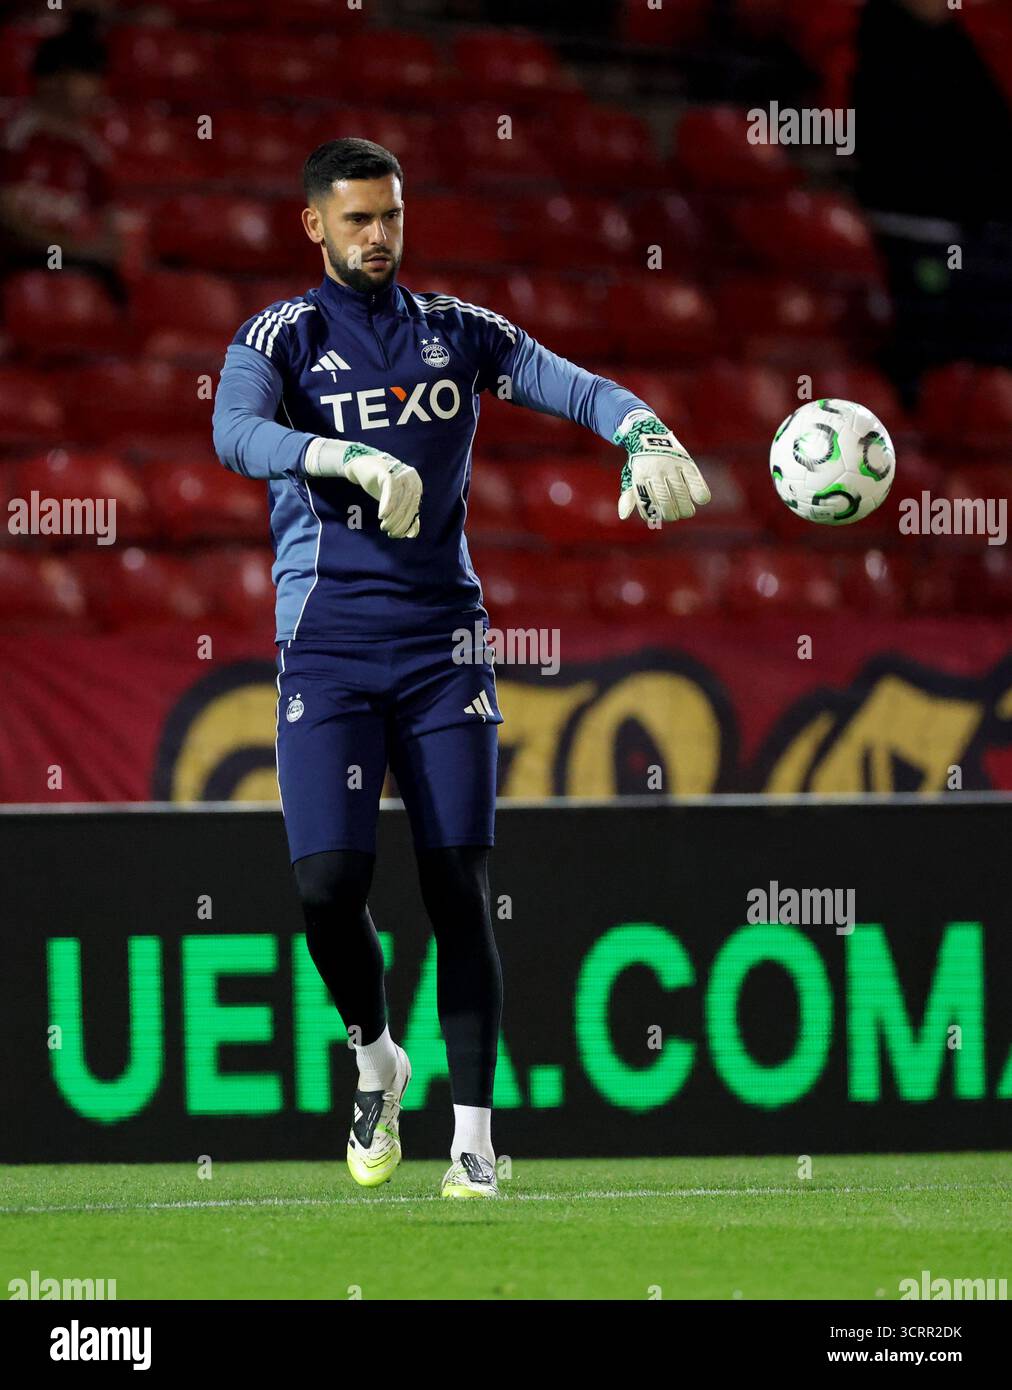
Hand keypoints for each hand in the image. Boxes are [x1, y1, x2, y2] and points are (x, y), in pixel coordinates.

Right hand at [303, 439, 421, 538]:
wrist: (364, 465)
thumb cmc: (382, 485)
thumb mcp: (395, 501)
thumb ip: (406, 514)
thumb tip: (412, 534)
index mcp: (416, 485)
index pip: (414, 509)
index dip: (407, 524)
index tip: (399, 535)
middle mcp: (411, 478)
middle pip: (408, 506)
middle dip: (400, 522)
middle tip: (390, 533)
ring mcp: (400, 474)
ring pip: (399, 500)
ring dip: (393, 517)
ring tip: (384, 527)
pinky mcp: (388, 472)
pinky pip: (390, 491)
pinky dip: (387, 505)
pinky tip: (382, 516)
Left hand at [614, 414, 709, 523]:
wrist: (647, 433)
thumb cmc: (640, 462)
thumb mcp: (630, 476)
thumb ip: (629, 496)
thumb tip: (623, 516)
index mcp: (640, 476)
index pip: (648, 505)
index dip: (654, 516)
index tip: (659, 517)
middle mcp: (655, 469)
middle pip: (666, 502)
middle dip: (671, 515)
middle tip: (675, 515)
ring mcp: (671, 464)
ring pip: (681, 494)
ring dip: (685, 509)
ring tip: (687, 512)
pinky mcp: (685, 460)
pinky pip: (695, 481)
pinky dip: (701, 493)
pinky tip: (701, 500)